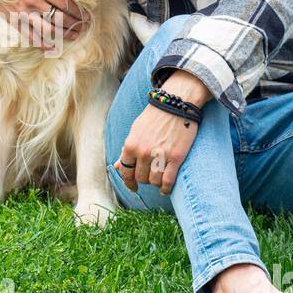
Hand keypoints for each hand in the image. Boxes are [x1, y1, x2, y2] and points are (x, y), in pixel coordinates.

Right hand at [0, 0, 90, 48]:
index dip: (78, 11)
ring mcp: (24, 14)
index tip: (87, 16)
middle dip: (76, 24)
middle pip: (61, 17)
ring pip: (50, 29)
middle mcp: (34, 2)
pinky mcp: (16, 22)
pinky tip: (54, 46)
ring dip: (66, 34)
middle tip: (86, 27)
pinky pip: (32, 37)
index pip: (65, 2)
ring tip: (76, 35)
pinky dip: (44, 43)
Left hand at [113, 70, 210, 194]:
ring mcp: (159, 156)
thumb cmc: (154, 117)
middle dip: (144, 179)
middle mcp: (143, 152)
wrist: (175, 104)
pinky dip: (166, 188)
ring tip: (159, 180)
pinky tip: (166, 188)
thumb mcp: (135, 132)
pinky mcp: (176, 158)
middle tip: (150, 175)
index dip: (128, 181)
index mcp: (130, 145)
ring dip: (156, 183)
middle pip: (141, 178)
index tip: (133, 186)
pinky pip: (168, 181)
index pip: (125, 171)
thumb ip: (126, 151)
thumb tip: (116, 167)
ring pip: (154, 182)